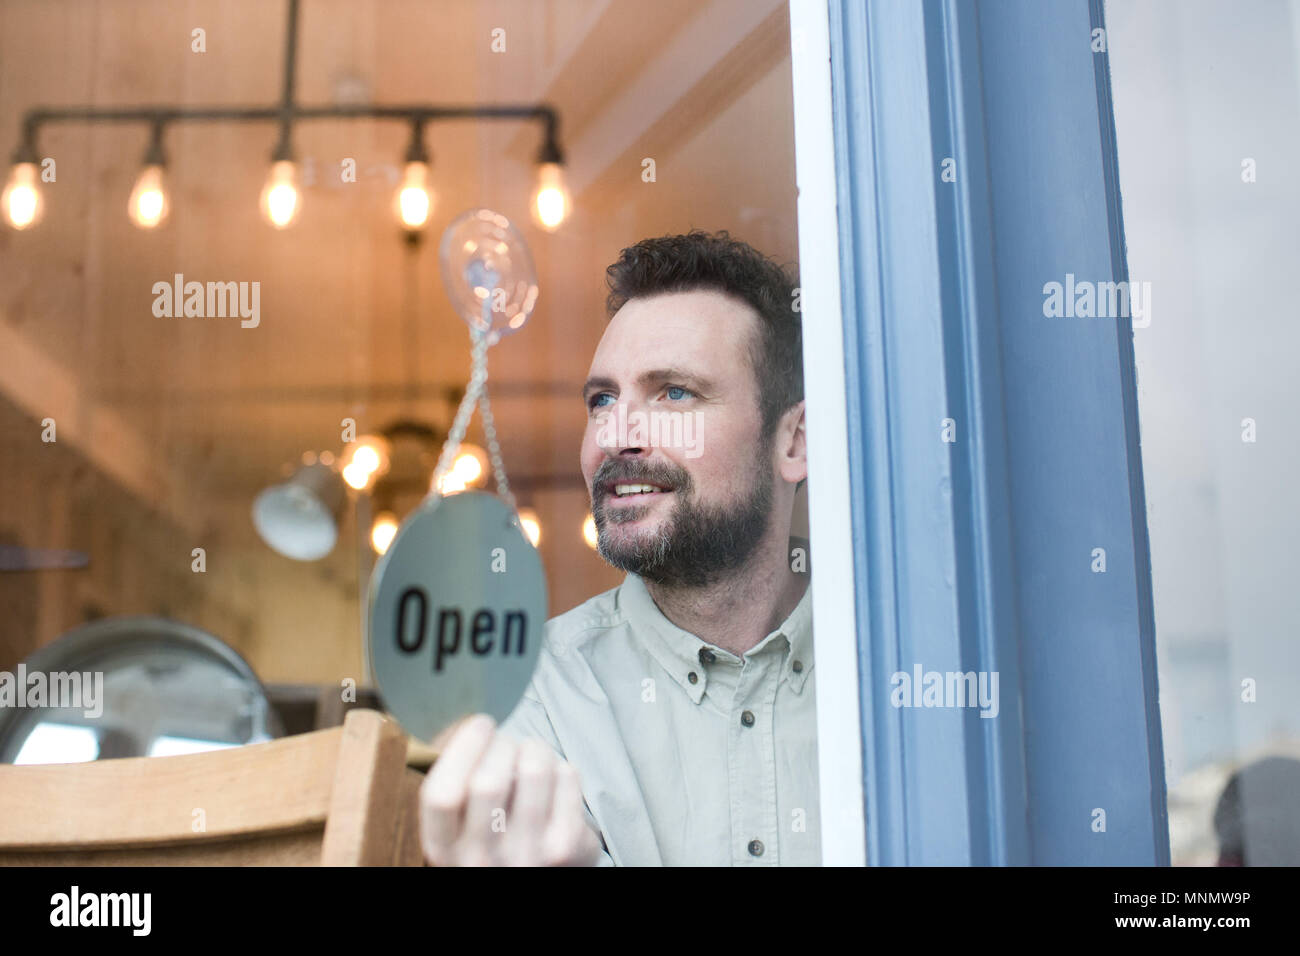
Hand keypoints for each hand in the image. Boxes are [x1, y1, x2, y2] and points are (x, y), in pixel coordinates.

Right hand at [418, 713, 602, 865]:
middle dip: (502, 743)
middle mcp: (481, 860)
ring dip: (534, 748)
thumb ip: (455, 778)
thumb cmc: (496, 837)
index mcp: (444, 848)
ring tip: (532, 753)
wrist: (539, 878)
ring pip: (533, 770)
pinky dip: (561, 766)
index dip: (463, 747)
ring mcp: (526, 855)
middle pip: (488, 781)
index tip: (480, 725)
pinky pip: (566, 778)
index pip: (441, 796)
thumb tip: (468, 723)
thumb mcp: (459, 822)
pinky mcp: (565, 846)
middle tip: (507, 742)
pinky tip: (554, 779)